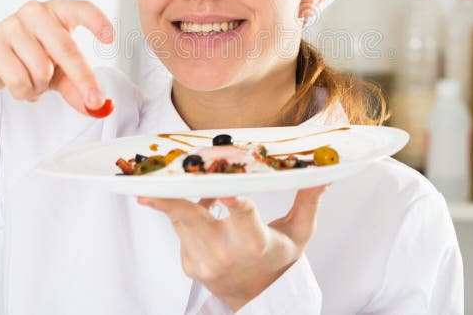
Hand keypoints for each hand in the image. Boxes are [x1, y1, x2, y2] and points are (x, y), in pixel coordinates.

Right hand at [0, 0, 115, 115]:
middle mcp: (36, 12)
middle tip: (95, 100)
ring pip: (41, 69)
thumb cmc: (27, 57)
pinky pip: (19, 80)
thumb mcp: (58, 70)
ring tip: (33, 80)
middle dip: (83, 79)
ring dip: (41, 86)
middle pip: (66, 48)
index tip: (110, 39)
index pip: (81, 9)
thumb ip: (77, 86)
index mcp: (58, 10)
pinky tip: (18, 84)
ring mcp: (12, 26)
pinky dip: (24, 91)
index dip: (97, 22)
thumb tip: (97, 107)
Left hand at [137, 184, 330, 310]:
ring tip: (166, 177)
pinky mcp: (189, 264)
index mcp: (255, 242)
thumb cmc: (278, 258)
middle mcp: (225, 253)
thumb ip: (308, 200)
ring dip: (176, 197)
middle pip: (192, 220)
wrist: (257, 296)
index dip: (232, 201)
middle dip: (169, 200)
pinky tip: (198, 200)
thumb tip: (325, 174)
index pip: (242, 216)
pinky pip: (181, 229)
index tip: (222, 188)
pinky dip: (186, 211)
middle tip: (147, 186)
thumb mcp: (299, 232)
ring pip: (181, 220)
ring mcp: (203, 261)